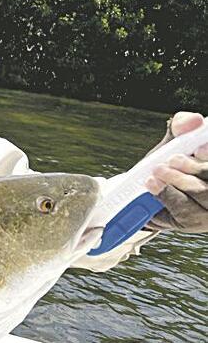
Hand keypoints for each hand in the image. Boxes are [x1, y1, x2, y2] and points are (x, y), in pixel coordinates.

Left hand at [144, 112, 207, 232]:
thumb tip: (194, 120)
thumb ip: (182, 127)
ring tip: (157, 171)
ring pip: (205, 195)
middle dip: (195, 168)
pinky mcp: (194, 222)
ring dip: (179, 181)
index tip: (198, 149)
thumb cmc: (166, 164)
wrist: (141, 193)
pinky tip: (153, 184)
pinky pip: (185, 210)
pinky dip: (167, 195)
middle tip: (172, 160)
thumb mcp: (173, 142)